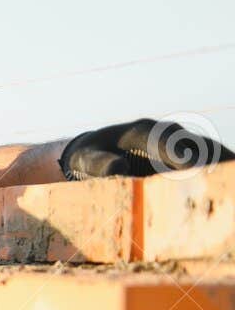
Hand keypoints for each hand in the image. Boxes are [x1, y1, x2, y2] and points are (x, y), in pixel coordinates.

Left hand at [60, 118, 232, 179]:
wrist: (95, 149)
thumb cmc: (89, 157)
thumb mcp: (88, 160)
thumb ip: (101, 163)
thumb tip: (119, 167)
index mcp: (141, 131)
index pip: (163, 141)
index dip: (177, 153)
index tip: (190, 167)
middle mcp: (163, 132)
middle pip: (190, 142)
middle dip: (207, 157)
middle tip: (222, 173)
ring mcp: (174, 140)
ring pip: (202, 148)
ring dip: (218, 160)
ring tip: (229, 176)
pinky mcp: (180, 152)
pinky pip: (203, 156)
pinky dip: (216, 165)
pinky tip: (226, 177)